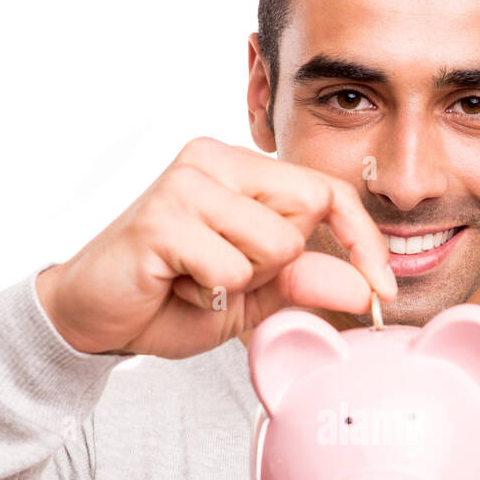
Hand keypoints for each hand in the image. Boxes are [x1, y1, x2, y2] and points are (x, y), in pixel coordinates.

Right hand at [35, 138, 395, 357]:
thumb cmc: (172, 298)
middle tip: (227, 278)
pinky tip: (175, 285)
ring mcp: (185, 184)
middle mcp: (213, 162)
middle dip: (281, 267)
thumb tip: (366, 288)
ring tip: (197, 280)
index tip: (384, 286)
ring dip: (242, 284)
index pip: (326, 190)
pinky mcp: (162, 218)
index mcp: (240, 170)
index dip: (361, 239)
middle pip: (305, 216)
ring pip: (274, 245)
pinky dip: (210, 294)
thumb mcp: (255, 297)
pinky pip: (231, 268)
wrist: (95, 318)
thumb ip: (306, 283)